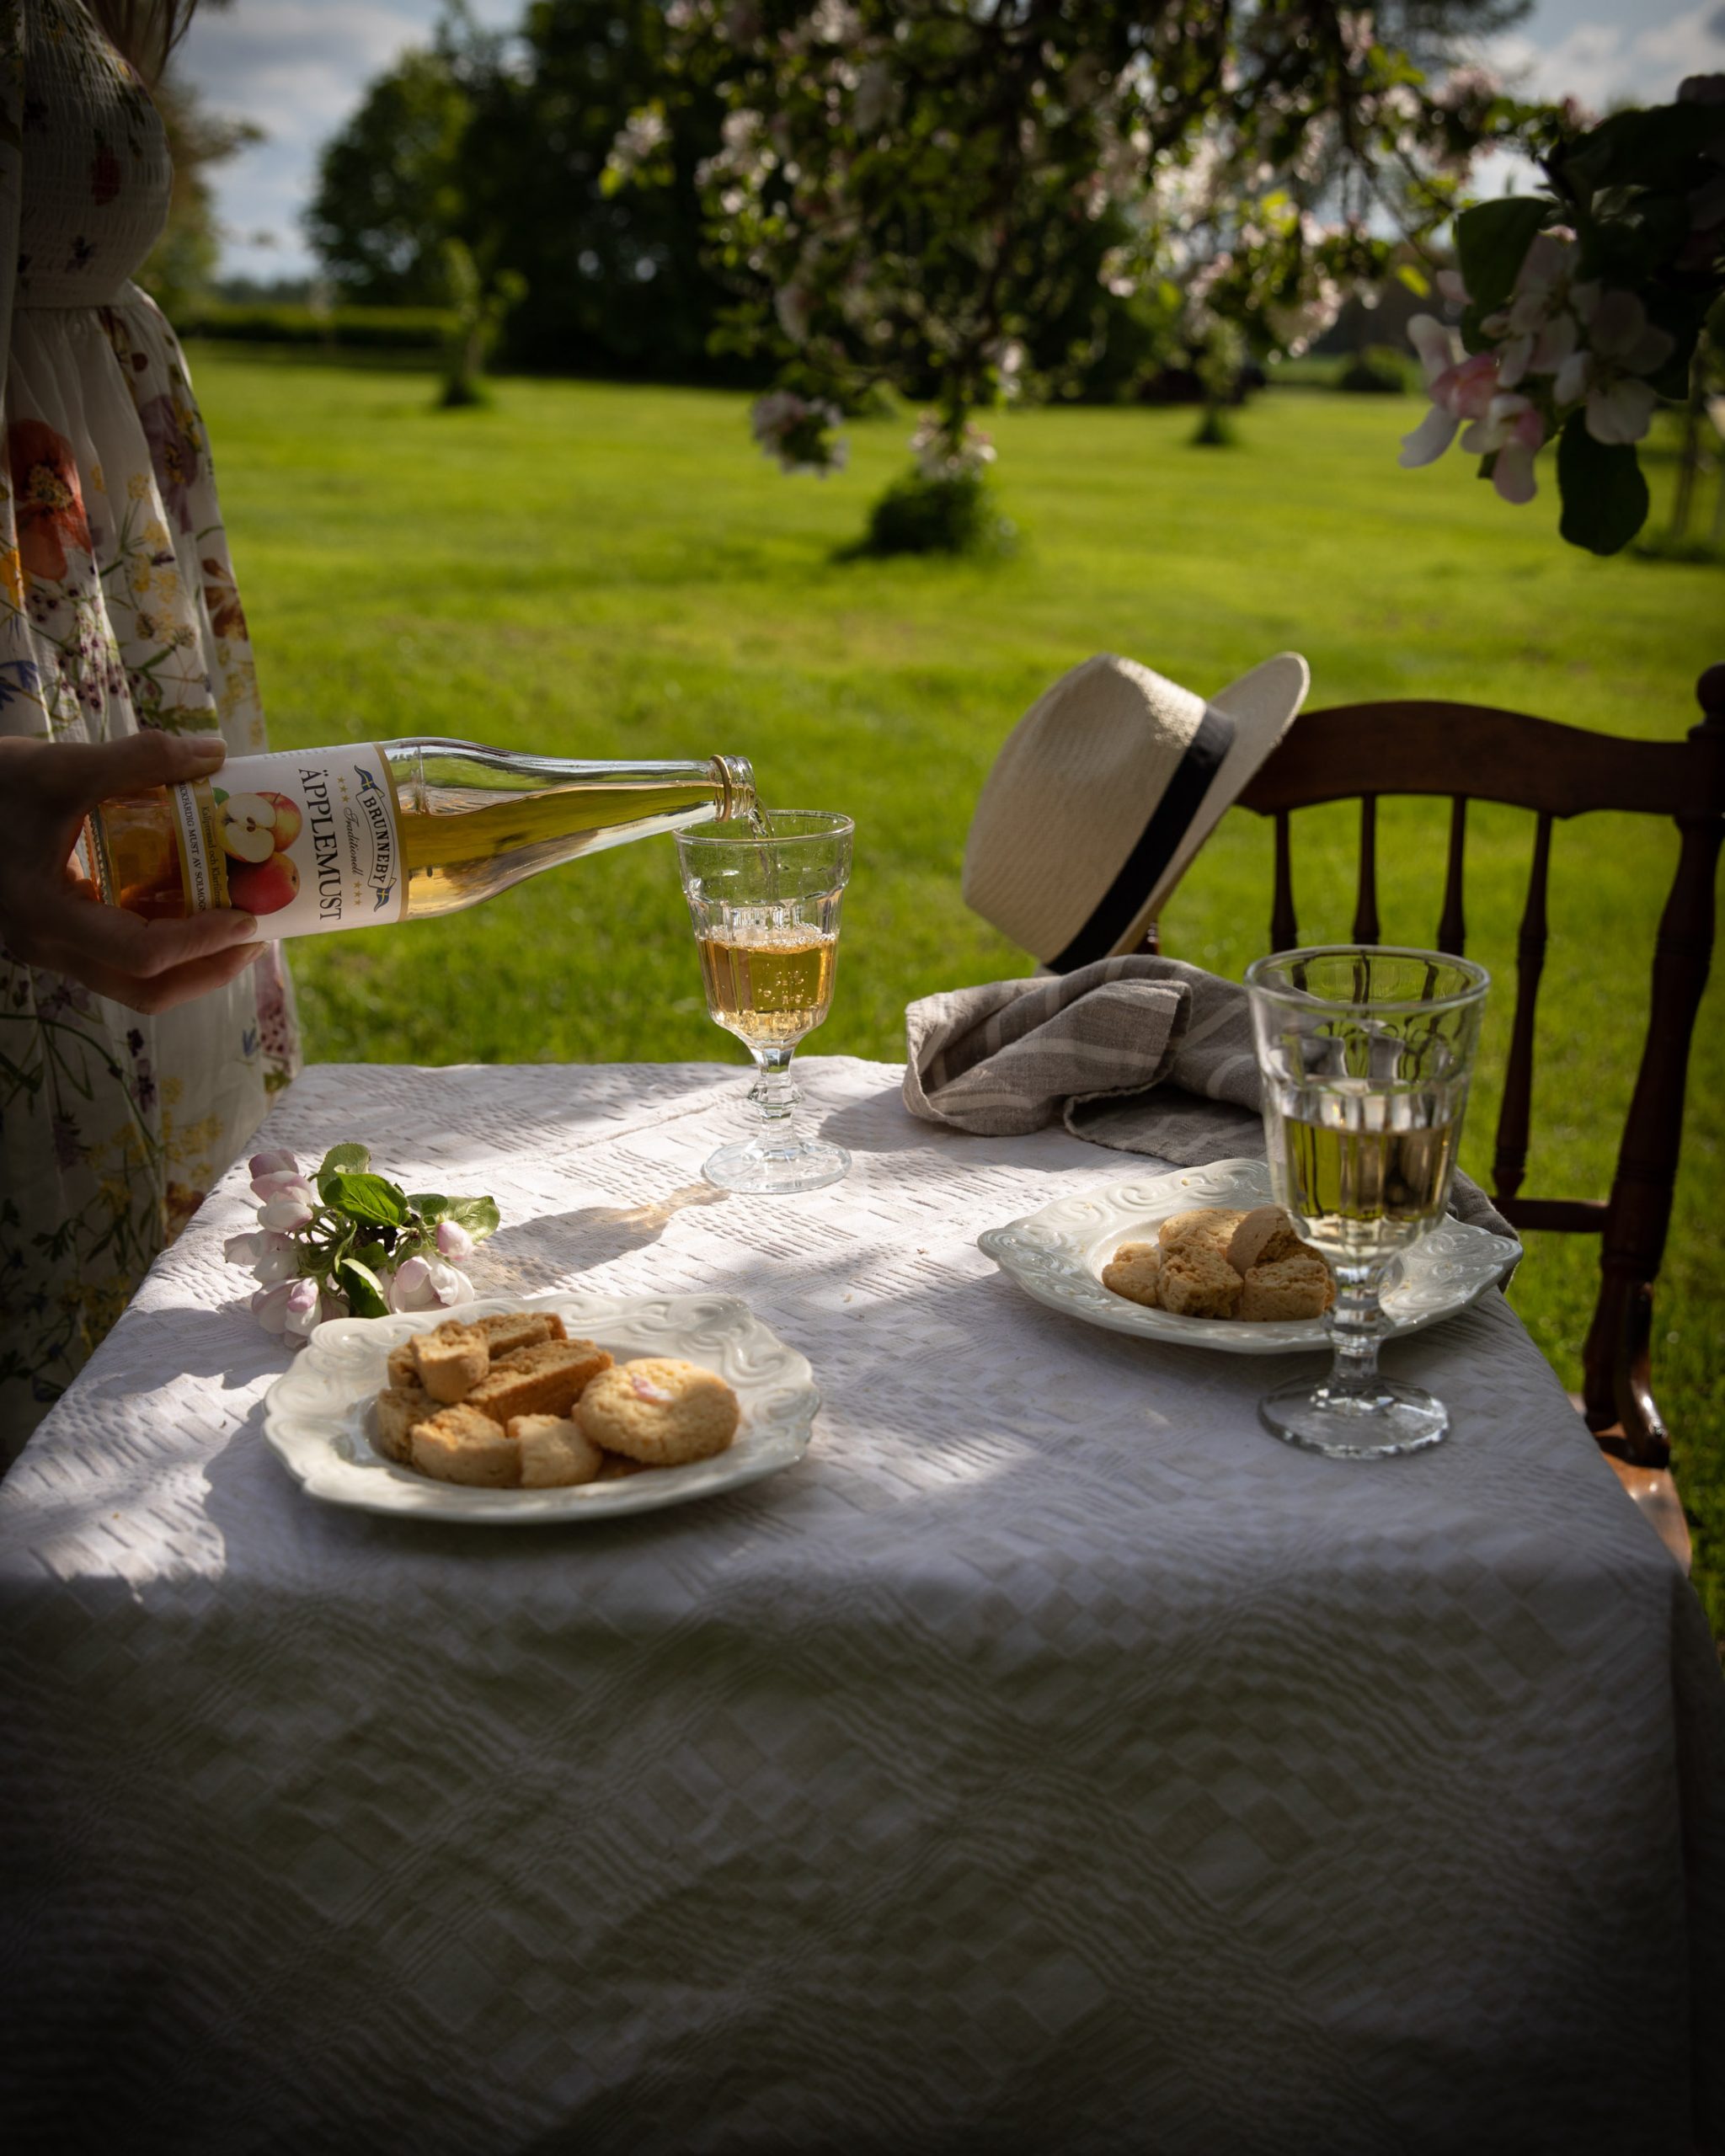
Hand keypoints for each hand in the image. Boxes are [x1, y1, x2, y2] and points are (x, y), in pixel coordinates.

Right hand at [0, 732, 264, 1013]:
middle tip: (259, 932)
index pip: (141, 954)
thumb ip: (137, 758)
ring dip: (192, 963)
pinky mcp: (55, 935)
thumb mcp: (59, 765)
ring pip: (133, 982)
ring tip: (238, 925)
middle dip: (212, 967)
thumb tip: (215, 754)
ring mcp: (50, 947)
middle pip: (146, 989)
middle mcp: (47, 946)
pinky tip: (193, 906)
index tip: (250, 918)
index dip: (203, 943)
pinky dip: (164, 942)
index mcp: (46, 914)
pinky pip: (119, 957)